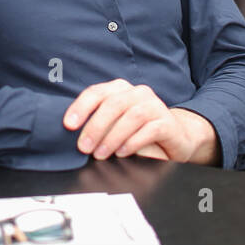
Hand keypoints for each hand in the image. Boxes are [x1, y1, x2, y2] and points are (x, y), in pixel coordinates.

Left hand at [62, 79, 217, 164]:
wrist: (175, 137)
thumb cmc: (139, 130)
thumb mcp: (116, 123)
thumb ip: (98, 123)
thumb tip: (74, 134)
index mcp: (121, 89)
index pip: (97, 92)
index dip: (81, 107)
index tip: (69, 125)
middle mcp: (138, 93)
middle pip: (113, 104)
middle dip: (95, 126)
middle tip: (84, 147)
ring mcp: (155, 106)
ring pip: (131, 116)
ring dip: (112, 137)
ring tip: (101, 154)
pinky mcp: (167, 123)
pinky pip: (149, 130)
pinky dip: (133, 142)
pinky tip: (122, 153)